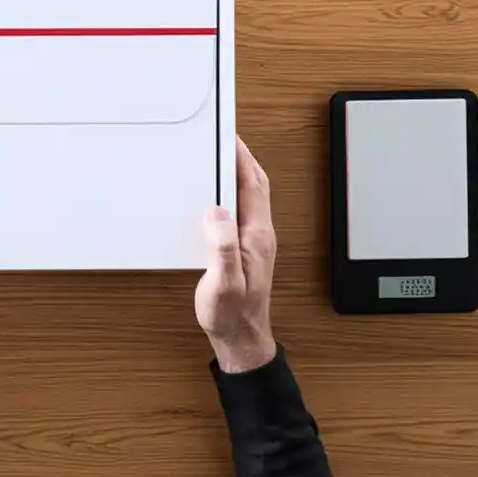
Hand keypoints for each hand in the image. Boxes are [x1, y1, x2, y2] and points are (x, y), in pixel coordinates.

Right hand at [194, 137, 277, 372]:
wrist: (241, 339)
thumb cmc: (231, 314)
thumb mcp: (223, 282)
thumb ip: (222, 247)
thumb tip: (217, 211)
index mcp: (256, 237)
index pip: (251, 187)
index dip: (241, 159)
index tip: (230, 137)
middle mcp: (260, 235)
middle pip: (256, 186)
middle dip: (243, 159)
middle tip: (226, 139)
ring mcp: (255, 242)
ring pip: (252, 197)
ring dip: (240, 174)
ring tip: (224, 158)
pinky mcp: (247, 250)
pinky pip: (244, 210)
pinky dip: (235, 193)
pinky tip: (220, 195)